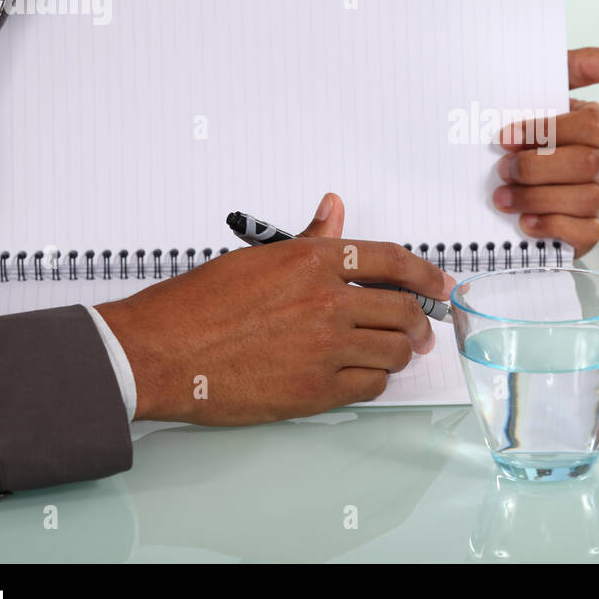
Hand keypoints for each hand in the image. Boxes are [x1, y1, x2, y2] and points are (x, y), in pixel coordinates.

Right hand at [95, 193, 453, 423]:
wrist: (157, 352)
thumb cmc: (196, 305)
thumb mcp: (257, 258)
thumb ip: (308, 239)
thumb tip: (334, 209)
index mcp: (312, 262)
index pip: (393, 260)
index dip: (427, 273)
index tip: (441, 283)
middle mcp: (326, 302)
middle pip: (403, 309)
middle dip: (420, 319)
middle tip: (421, 327)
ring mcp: (324, 348)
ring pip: (393, 350)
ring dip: (401, 351)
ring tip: (396, 351)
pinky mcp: (315, 390)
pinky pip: (370, 385)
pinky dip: (376, 379)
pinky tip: (365, 374)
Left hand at [492, 45, 598, 256]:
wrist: (482, 173)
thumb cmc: (517, 128)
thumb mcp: (542, 87)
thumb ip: (585, 64)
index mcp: (598, 127)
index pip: (593, 126)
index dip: (547, 132)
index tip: (505, 136)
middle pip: (588, 165)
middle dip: (537, 168)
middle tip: (502, 169)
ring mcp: (597, 199)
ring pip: (587, 200)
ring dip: (537, 198)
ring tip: (503, 197)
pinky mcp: (585, 232)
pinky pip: (587, 234)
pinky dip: (552, 227)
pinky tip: (525, 222)